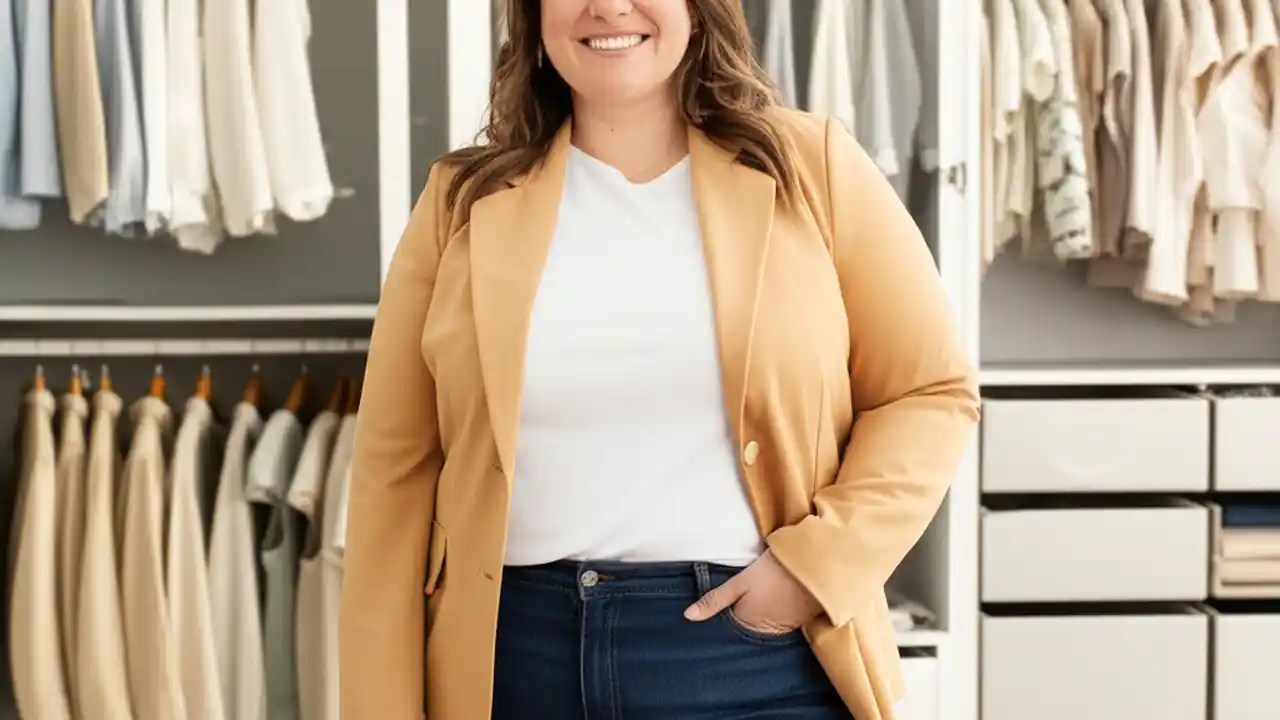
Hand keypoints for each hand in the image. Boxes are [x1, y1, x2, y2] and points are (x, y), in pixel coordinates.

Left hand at [683, 551, 821, 633]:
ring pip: (766, 624)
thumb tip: (687, 616)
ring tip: (763, 596)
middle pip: (749, 628)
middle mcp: (766, 632)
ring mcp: (785, 628)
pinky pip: (783, 622)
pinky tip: (777, 599)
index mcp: (748, 623)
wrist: (817, 565)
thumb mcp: (740, 582)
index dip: (726, 617)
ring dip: (762, 615)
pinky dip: (778, 613)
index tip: (725, 606)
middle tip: (747, 598)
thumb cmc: (774, 571)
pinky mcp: (800, 621)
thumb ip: (715, 600)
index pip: (731, 627)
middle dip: (744, 618)